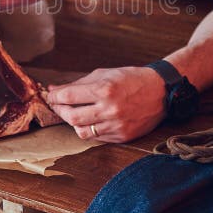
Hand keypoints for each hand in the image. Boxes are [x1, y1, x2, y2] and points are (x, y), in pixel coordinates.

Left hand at [46, 66, 166, 142]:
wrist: (161, 91)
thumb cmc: (131, 79)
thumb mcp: (104, 74)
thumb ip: (79, 83)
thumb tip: (54, 89)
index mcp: (104, 90)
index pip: (68, 96)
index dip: (55, 96)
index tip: (51, 95)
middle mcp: (110, 109)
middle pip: (71, 117)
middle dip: (60, 110)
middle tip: (58, 105)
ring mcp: (116, 125)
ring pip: (82, 131)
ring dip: (74, 122)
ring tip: (75, 113)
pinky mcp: (122, 136)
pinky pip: (97, 138)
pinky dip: (90, 129)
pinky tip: (91, 120)